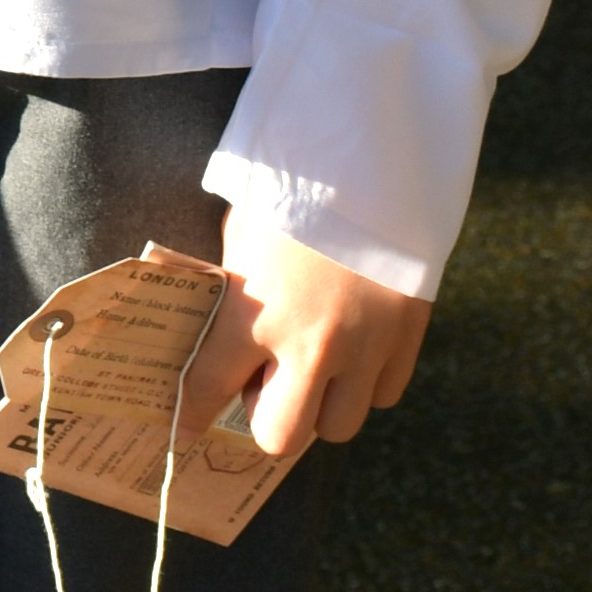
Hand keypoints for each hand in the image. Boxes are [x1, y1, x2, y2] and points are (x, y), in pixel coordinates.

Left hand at [183, 208, 430, 467]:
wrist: (376, 156)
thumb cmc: (297, 187)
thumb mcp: (243, 233)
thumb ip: (234, 289)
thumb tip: (218, 329)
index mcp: (255, 313)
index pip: (209, 389)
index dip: (191, 417)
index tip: (183, 432)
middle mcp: (311, 343)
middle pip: (280, 435)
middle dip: (266, 415)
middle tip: (263, 380)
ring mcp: (366, 347)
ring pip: (339, 426)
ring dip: (320, 405)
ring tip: (314, 363)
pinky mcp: (408, 337)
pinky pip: (384, 395)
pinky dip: (366, 384)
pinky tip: (356, 348)